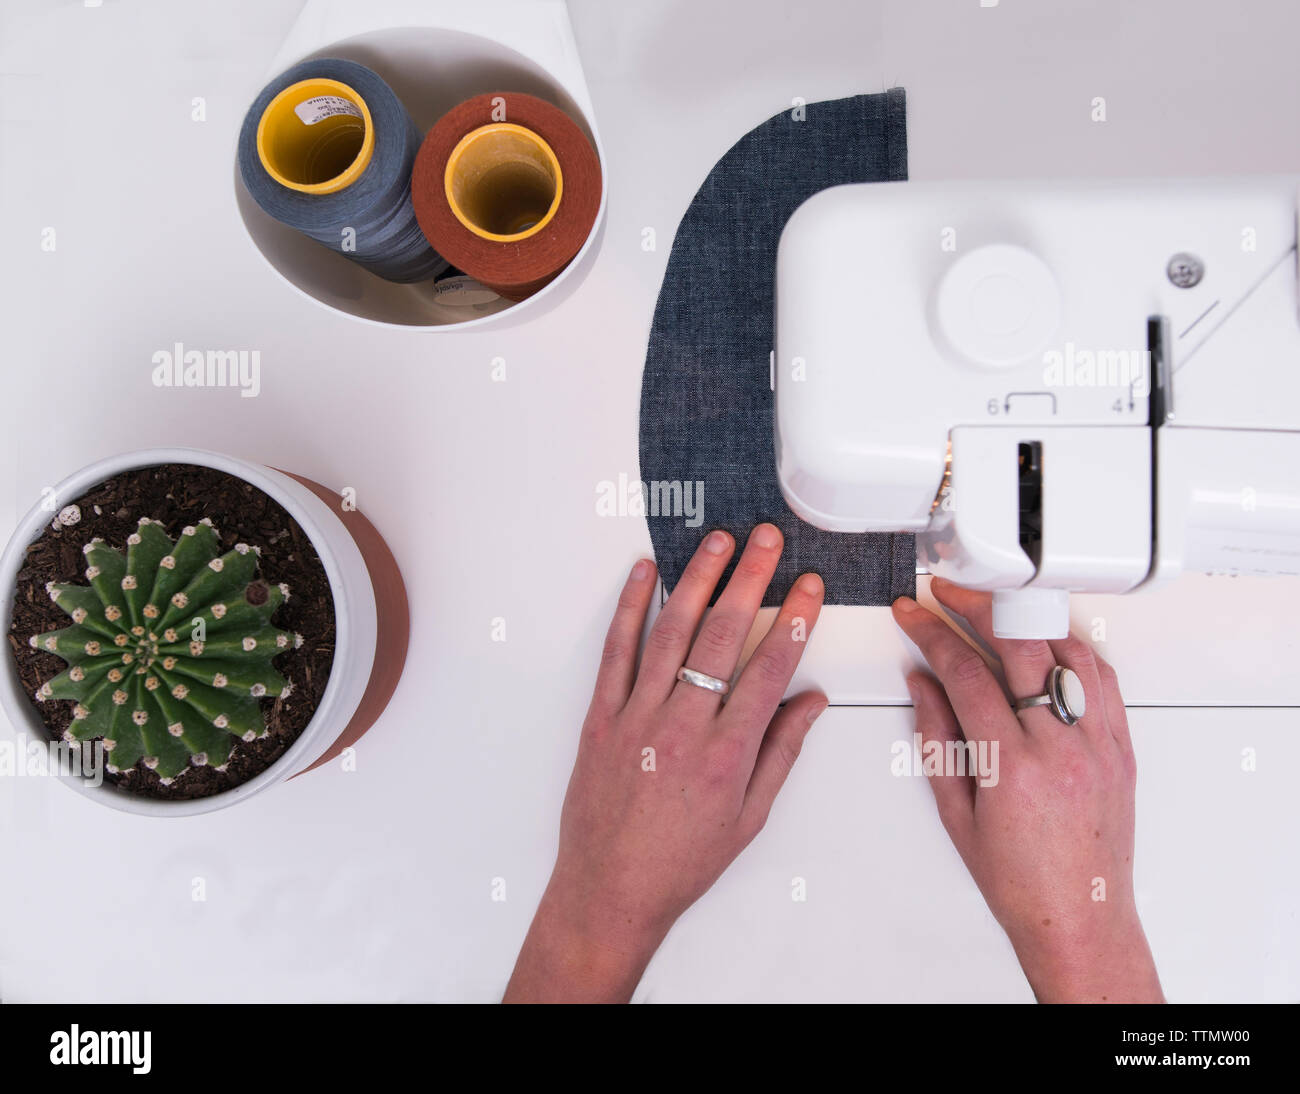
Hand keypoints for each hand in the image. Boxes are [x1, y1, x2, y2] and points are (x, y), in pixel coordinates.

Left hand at [505, 525, 826, 1002]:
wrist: (610, 891)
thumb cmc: (682, 862)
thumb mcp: (749, 817)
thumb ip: (781, 753)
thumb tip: (811, 700)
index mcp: (727, 753)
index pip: (770, 670)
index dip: (794, 621)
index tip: (809, 586)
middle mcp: (682, 727)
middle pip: (723, 637)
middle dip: (749, 579)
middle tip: (766, 539)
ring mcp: (636, 717)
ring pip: (670, 633)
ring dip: (696, 580)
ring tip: (717, 541)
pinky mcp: (601, 717)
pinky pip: (616, 652)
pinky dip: (629, 609)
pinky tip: (643, 574)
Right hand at [893, 578, 1162, 1002]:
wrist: (1079, 916)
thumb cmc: (1018, 879)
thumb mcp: (956, 811)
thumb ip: (937, 738)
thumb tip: (923, 683)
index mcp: (1013, 765)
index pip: (965, 671)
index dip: (931, 633)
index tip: (914, 616)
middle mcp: (1062, 747)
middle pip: (1019, 643)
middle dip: (976, 606)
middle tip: (950, 593)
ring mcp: (1099, 743)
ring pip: (1067, 649)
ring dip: (1026, 620)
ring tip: (996, 610)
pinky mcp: (1122, 746)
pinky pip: (1102, 678)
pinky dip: (1070, 650)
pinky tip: (1046, 643)